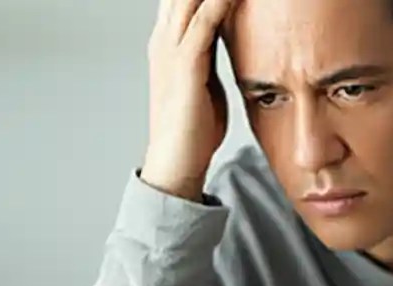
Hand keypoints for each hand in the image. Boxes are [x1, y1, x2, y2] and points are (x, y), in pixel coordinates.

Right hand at [140, 0, 239, 200]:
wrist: (175, 162)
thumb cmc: (193, 128)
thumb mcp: (204, 80)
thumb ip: (210, 54)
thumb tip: (227, 39)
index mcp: (168, 40)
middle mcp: (164, 37)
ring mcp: (171, 49)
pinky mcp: (186, 64)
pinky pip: (206, 21)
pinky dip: (221, 1)